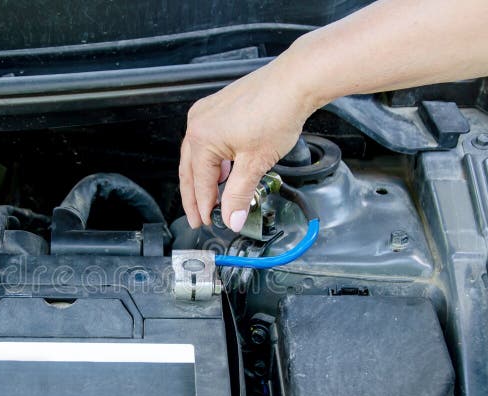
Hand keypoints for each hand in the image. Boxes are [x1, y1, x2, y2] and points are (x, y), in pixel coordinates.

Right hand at [179, 51, 319, 231]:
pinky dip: (214, 159)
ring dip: (205, 178)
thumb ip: (239, 194)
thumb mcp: (256, 163)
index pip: (199, 183)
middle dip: (195, 197)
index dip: (204, 206)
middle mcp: (199, 123)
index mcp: (201, 138)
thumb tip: (232, 217)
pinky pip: (208, 140)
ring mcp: (208, 112)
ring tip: (212, 198)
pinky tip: (225, 169)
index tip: (209, 222)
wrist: (296, 81)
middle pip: (191, 170)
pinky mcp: (219, 106)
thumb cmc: (277, 111)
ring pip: (198, 155)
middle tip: (199, 217)